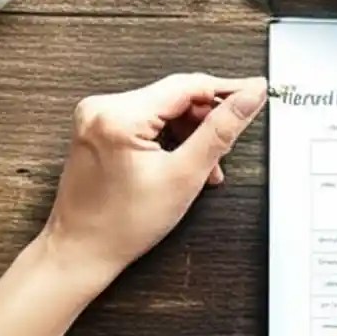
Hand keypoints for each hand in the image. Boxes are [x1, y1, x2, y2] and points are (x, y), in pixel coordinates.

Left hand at [42, 73, 266, 280]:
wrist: (81, 250)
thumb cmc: (121, 225)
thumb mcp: (184, 176)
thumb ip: (220, 131)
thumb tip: (247, 98)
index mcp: (120, 115)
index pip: (187, 85)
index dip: (228, 89)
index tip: (255, 90)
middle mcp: (103, 107)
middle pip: (175, 96)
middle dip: (207, 120)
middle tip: (229, 146)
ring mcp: (97, 116)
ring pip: (164, 109)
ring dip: (191, 132)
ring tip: (207, 166)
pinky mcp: (99, 128)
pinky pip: (146, 120)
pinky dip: (170, 138)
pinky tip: (184, 162)